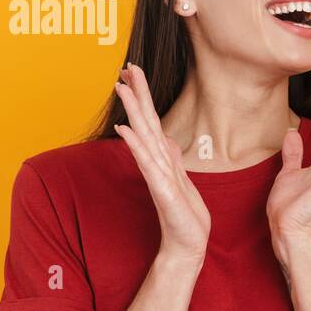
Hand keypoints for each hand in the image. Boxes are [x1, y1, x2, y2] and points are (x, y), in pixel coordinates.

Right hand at [112, 62, 210, 264]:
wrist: (188, 243)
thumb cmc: (184, 214)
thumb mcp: (181, 178)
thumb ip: (169, 157)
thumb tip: (163, 137)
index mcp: (161, 158)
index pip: (151, 121)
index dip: (144, 96)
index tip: (134, 71)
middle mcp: (155, 163)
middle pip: (144, 122)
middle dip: (137, 94)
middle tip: (126, 68)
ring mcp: (156, 175)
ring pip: (143, 137)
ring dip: (133, 112)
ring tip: (123, 88)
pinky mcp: (161, 190)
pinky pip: (147, 164)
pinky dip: (137, 147)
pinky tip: (126, 131)